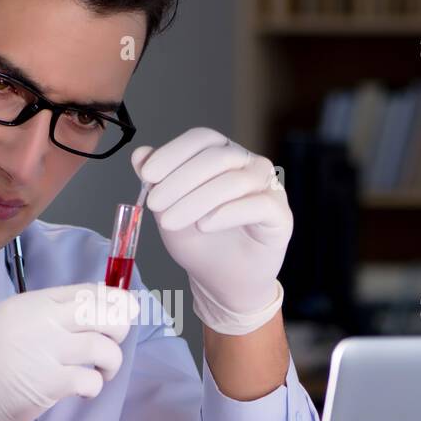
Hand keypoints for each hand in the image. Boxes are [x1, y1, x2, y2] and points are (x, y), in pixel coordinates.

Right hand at [0, 283, 137, 420]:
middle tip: (111, 346)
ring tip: (100, 374)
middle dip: (121, 328)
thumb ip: (47, 319)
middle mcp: (40, 320)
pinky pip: (91, 379)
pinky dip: (94, 387)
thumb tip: (93, 317)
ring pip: (104, 346)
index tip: (120, 317)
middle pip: (104, 311)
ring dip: (111, 363)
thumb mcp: (10, 327)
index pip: (88, 291)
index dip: (114, 302)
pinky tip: (83, 391)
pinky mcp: (47, 383)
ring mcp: (44, 350)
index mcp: (32, 303)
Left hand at [132, 128, 291, 334]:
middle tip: (154, 204)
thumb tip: (140, 155)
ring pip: (236, 180)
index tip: (146, 175)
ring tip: (171, 221)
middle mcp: (249, 165)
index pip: (202, 139)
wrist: (222, 281)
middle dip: (181, 179)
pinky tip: (204, 225)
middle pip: (218, 156)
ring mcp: (268, 188)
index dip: (173, 152)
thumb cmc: (200, 242)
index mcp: (223, 155)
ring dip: (197, 199)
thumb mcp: (169, 209)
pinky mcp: (280, 214)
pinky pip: (258, 205)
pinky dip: (227, 213)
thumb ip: (156, 181)